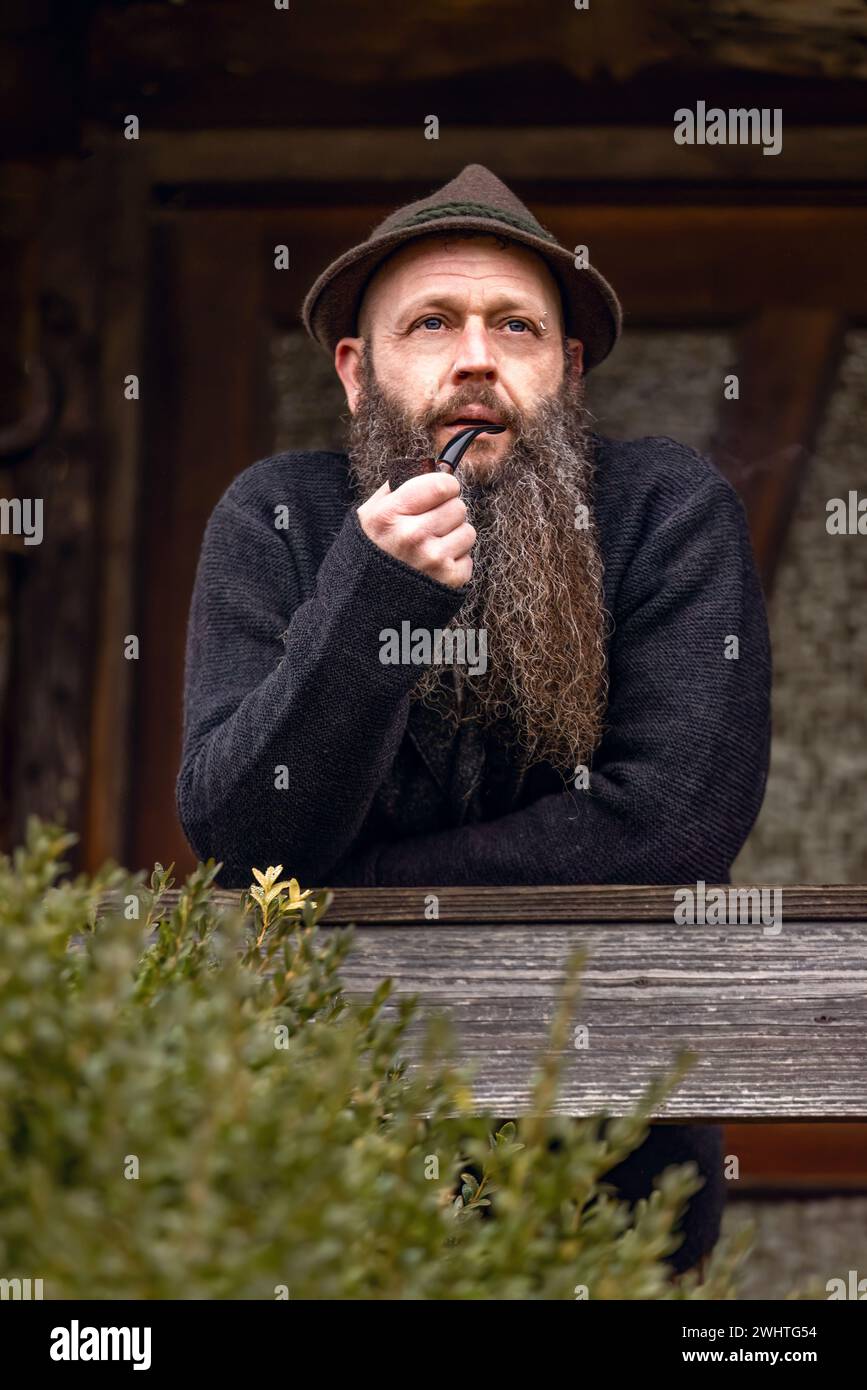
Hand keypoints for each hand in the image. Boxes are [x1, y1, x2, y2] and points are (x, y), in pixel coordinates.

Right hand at [356, 472, 475, 588]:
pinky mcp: (449, 581)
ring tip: (432, 548)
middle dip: (448, 513)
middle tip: (431, 526)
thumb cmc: (370, 556)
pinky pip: (469, 558)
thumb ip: (396, 487)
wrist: (365, 609)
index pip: (441, 484)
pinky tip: (434, 568)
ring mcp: (433, 559)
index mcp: (389, 515)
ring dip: (454, 537)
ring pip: (468, 531)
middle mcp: (412, 536)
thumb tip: (430, 465)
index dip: (444, 486)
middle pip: (458, 507)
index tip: (439, 493)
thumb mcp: (369, 517)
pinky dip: (455, 562)